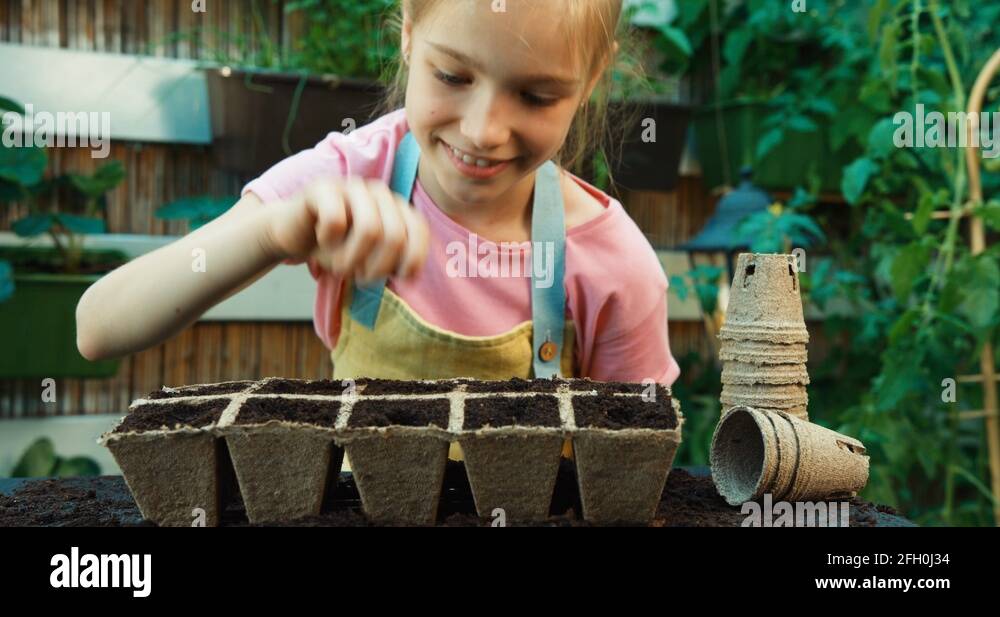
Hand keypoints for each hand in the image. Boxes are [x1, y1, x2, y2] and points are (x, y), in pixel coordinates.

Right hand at [265, 177, 429, 281]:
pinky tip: (321, 240)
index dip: (412, 259)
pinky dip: (328, 241)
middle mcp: (379, 194)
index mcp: (396, 208)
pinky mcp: (324, 188)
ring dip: (352, 259)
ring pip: (369, 229)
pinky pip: (335, 220)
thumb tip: (411, 275)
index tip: (396, 278)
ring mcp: (352, 187)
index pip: (418, 230)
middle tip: (360, 278)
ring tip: (339, 266)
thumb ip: (394, 263)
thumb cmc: (336, 248)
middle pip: (395, 236)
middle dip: (377, 267)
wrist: (294, 233)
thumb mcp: (370, 261)